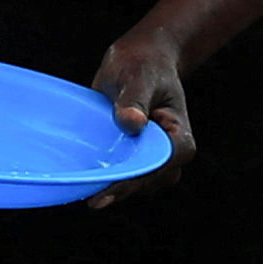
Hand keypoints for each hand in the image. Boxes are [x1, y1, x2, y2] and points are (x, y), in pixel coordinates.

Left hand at [88, 20, 198, 191]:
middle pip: (143, 183)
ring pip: (130, 185)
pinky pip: (117, 177)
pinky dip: (102, 178)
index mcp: (180, 141)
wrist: (137, 63)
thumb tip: (131, 123)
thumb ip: (135, 99)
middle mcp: (168, 158)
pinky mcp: (131, 162)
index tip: (107, 189)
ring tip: (83, 187)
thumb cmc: (143, 66)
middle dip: (118, 190)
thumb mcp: (139, 76)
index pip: (157, 167)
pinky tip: (82, 179)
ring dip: (108, 187)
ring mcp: (149, 163)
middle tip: (92, 199)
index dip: (132, 180)